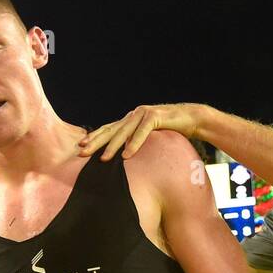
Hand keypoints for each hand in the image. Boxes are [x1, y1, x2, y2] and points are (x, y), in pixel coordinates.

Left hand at [77, 103, 204, 160]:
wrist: (191, 119)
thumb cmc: (170, 130)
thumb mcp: (149, 137)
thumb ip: (135, 142)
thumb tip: (124, 158)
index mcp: (130, 120)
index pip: (108, 129)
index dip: (94, 137)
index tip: (80, 147)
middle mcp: (133, 115)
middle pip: (111, 130)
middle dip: (95, 142)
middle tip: (81, 152)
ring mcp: (143, 114)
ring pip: (124, 132)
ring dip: (112, 147)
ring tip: (103, 159)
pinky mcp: (155, 116)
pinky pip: (142, 133)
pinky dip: (134, 144)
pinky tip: (126, 156)